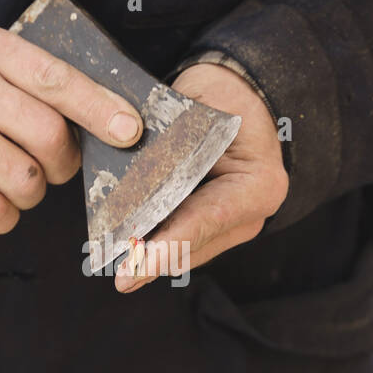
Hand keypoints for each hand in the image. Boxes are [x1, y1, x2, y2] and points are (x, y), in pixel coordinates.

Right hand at [0, 22, 142, 233]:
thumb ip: (28, 81)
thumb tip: (105, 121)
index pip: (55, 78)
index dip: (99, 107)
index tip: (129, 130)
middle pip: (49, 136)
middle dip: (60, 164)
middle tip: (48, 168)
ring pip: (25, 179)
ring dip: (28, 194)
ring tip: (7, 183)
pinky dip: (2, 216)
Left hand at [115, 62, 287, 291]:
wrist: (241, 97)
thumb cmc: (221, 96)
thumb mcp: (193, 109)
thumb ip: (167, 145)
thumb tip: (124, 173)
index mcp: (256, 184)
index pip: (204, 219)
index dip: (167, 245)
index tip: (136, 270)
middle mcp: (251, 214)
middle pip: (193, 246)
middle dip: (152, 260)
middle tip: (120, 275)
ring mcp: (237, 225)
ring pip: (186, 253)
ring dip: (150, 255)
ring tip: (116, 260)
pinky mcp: (219, 229)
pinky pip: (183, 244)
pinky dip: (156, 243)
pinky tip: (127, 245)